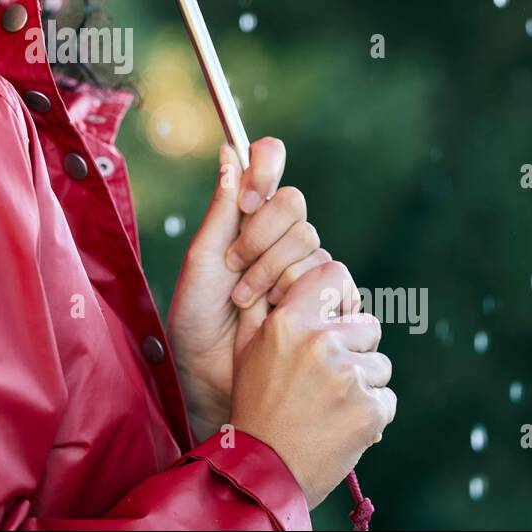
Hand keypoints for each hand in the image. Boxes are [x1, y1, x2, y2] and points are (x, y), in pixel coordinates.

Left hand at [167, 137, 329, 439]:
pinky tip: (278, 316)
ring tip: (250, 305)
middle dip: (262, 238)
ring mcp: (306, 268)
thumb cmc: (198, 324)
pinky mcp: (328, 299)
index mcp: (246, 219)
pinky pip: (332, 278)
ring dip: (275, 274)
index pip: (269, 163)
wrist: (216, 381)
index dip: (267, 167)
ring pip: (311, 242)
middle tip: (235, 269)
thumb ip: (222, 211)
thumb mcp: (202, 264)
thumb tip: (228, 151)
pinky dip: (300, 295)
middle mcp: (279, 237)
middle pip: (294, 205)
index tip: (250, 197)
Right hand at [230, 259, 395, 509]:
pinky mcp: (369, 409)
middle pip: (367, 324)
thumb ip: (267, 310)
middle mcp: (320, 342)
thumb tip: (286, 277)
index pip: (335, 274)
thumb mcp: (248, 350)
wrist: (264, 471)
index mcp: (289, 322)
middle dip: (354, 348)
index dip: (341, 295)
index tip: (335, 315)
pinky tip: (342, 424)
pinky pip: (386, 398)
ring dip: (363, 383)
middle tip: (327, 377)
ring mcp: (348, 376)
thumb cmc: (254, 406)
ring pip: (380, 364)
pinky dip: (370, 413)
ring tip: (331, 405)